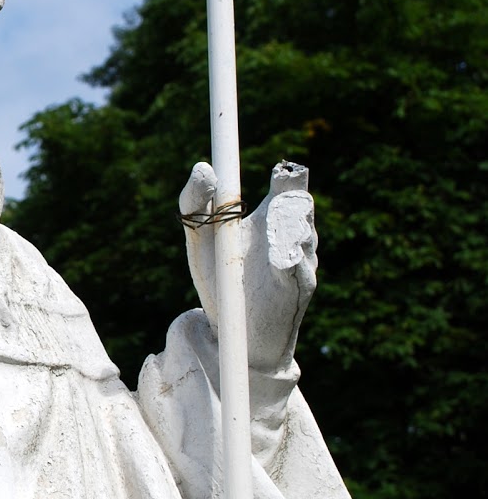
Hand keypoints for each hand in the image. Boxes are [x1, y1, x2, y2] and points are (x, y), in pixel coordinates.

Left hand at [179, 160, 317, 372]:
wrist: (230, 332)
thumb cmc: (220, 279)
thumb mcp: (200, 239)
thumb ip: (195, 202)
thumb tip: (204, 167)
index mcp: (269, 216)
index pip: (288, 184)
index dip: (285, 172)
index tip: (274, 165)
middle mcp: (290, 235)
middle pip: (300, 204)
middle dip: (291, 193)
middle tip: (278, 182)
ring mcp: (298, 261)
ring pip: (302, 234)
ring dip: (289, 225)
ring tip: (273, 219)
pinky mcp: (296, 290)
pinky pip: (298, 271)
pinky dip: (290, 262)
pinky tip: (280, 260)